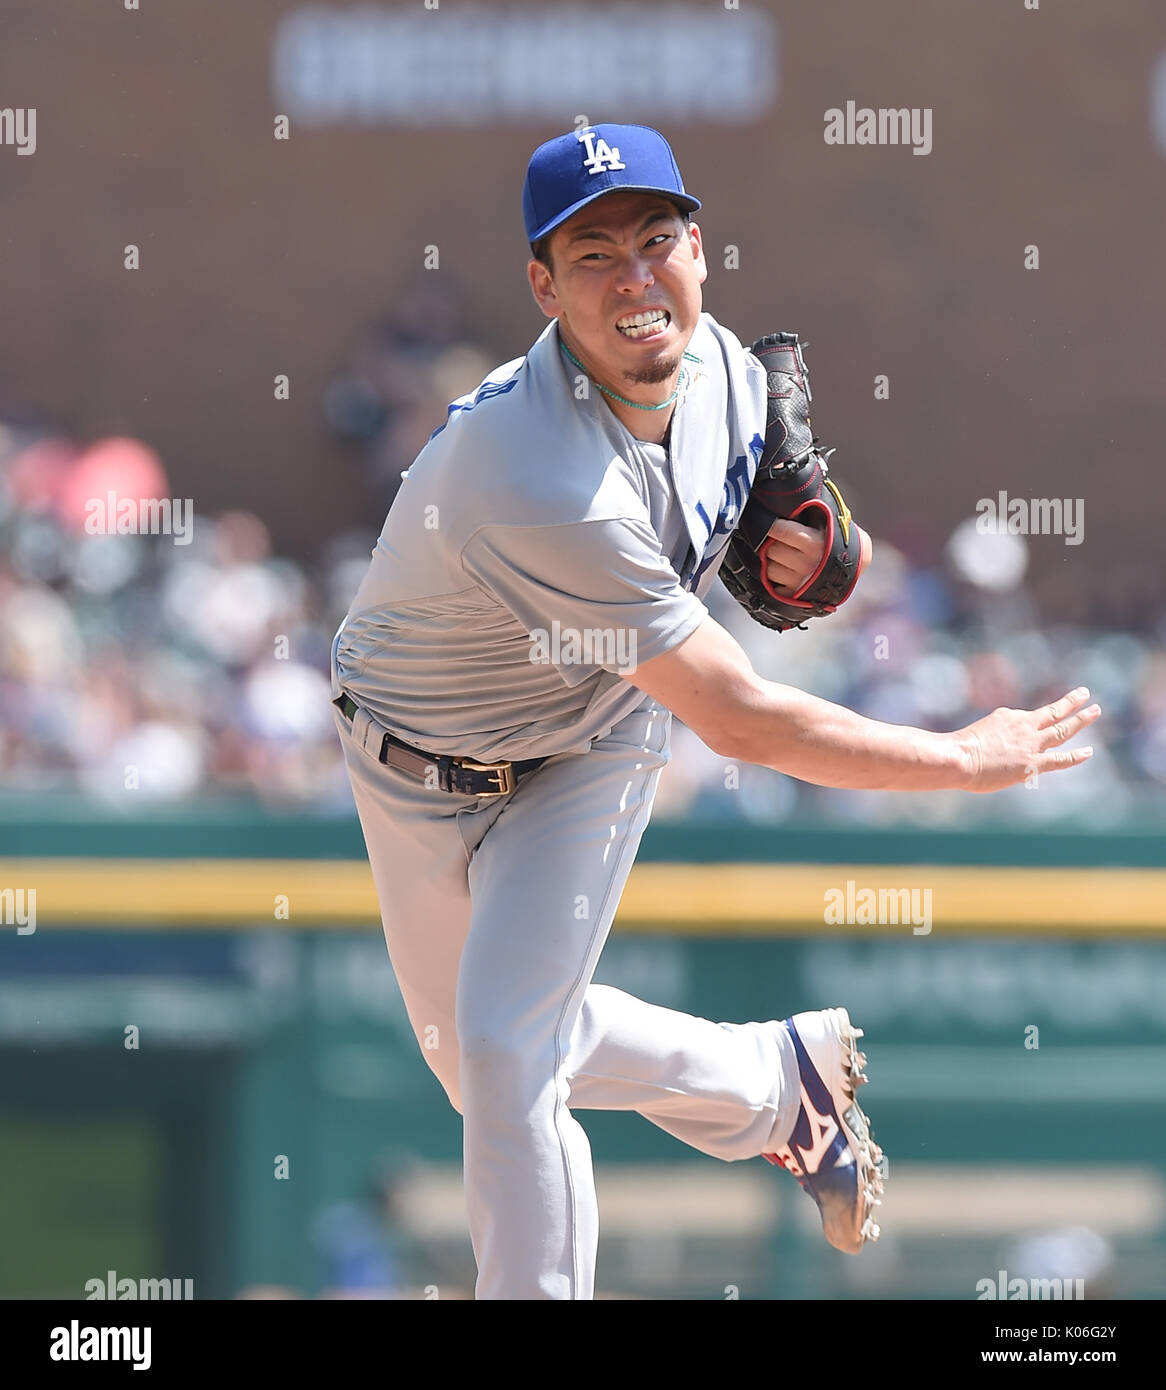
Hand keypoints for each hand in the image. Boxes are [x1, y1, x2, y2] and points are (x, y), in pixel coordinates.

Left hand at [765, 517, 872, 594]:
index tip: (766, 520)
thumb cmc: (835, 537)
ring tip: (781, 553)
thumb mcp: (827, 522)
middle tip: (776, 538)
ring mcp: (799, 581)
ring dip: (770, 559)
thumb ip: (809, 511)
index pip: (780, 531)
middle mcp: (806, 564)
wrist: (853, 565)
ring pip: (769, 566)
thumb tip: (786, 492)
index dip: (770, 525)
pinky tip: (783, 567)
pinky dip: (772, 574)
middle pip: (772, 549)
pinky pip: (772, 581)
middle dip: (771, 542)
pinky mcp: (793, 594)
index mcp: (814, 543)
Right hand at [956, 687, 1100, 792]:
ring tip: (1095, 710)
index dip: (1031, 725)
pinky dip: (1076, 756)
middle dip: (1070, 703)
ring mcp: (1031, 744)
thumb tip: (989, 754)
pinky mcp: (1033, 764)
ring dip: (1081, 720)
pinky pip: (1060, 759)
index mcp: (1007, 717)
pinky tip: (1089, 752)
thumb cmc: (957, 750)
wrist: (958, 757)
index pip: (1026, 720)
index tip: (1032, 727)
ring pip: (1062, 730)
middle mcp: (1023, 726)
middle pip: (1053, 712)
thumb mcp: (974, 737)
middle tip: (1084, 694)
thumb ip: (989, 742)